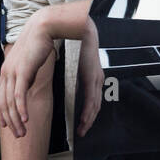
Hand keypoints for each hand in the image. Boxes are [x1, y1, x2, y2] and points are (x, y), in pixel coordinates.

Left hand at [0, 14, 55, 137]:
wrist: (42, 28)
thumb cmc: (37, 43)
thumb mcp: (29, 63)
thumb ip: (26, 75)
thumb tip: (27, 85)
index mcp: (6, 71)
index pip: (0, 97)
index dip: (2, 113)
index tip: (7, 125)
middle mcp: (6, 73)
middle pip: (3, 104)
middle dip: (10, 122)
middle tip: (18, 134)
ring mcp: (12, 72)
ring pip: (10, 102)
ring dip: (16, 120)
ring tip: (23, 131)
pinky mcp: (22, 71)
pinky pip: (19, 95)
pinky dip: (21, 109)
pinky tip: (26, 118)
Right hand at [76, 18, 103, 136]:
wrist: (76, 27)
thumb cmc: (73, 44)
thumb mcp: (71, 64)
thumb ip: (69, 75)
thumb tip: (63, 84)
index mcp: (91, 76)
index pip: (92, 99)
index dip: (87, 114)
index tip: (81, 125)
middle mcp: (96, 79)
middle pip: (95, 106)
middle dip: (88, 121)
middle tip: (81, 132)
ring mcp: (96, 78)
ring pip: (94, 106)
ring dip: (88, 120)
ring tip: (81, 130)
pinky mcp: (92, 77)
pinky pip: (92, 99)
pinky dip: (87, 112)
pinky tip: (83, 120)